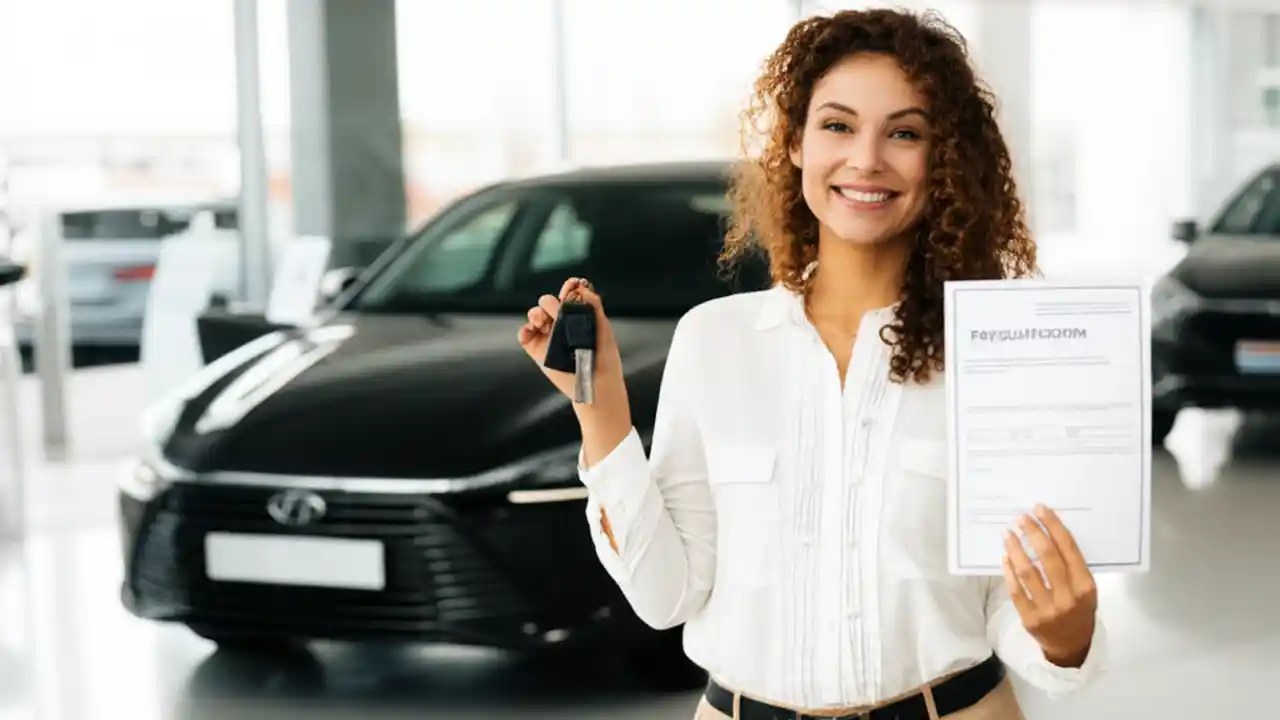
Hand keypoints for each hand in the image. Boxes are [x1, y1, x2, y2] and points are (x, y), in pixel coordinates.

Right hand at [517, 277, 624, 405]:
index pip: (569, 294)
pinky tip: (533, 330)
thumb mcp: (603, 328)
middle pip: (548, 301)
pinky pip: (524, 334)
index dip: (568, 288)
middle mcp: (562, 323)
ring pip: (535, 314)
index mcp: (578, 315)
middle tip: (559, 313)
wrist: (596, 384)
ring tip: (544, 322)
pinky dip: (525, 329)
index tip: (570, 290)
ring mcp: (549, 336)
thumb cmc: (604, 358)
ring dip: (536, 313)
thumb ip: (593, 305)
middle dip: (551, 303)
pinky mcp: (537, 350)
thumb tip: (581, 287)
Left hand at [1002, 504, 1098, 667]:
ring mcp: (1047, 609)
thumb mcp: (1086, 588)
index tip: (1041, 509)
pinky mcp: (1029, 619)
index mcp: (1086, 586)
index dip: (1053, 526)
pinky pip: (1016, 590)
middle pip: (1047, 557)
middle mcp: (1068, 597)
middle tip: (1021, 518)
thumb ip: (1071, 565)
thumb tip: (1048, 531)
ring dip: (1016, 549)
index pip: (1068, 549)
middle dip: (1033, 533)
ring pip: (1028, 572)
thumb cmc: (1079, 609)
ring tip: (1009, 534)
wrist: (1072, 647)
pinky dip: (1009, 571)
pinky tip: (1005, 557)